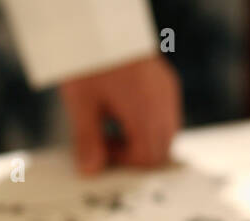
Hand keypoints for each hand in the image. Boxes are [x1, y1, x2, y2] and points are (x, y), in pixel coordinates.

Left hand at [59, 55, 180, 175]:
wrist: (99, 21)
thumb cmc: (89, 59)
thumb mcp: (82, 104)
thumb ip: (88, 140)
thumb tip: (91, 170)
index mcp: (145, 109)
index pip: (149, 156)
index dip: (125, 162)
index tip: (101, 151)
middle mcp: (163, 100)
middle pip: (162, 147)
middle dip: (136, 154)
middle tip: (106, 141)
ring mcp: (167, 90)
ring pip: (166, 132)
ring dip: (142, 138)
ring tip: (111, 123)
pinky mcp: (165, 81)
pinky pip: (165, 114)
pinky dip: (147, 122)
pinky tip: (122, 110)